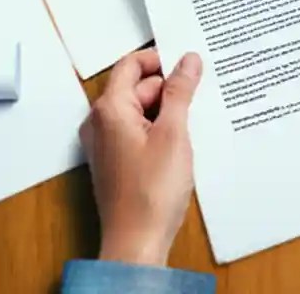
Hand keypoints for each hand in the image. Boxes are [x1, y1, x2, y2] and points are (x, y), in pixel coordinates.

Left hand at [79, 49, 202, 265]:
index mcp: (109, 109)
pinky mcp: (115, 160)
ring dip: (166, 112)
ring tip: (192, 126)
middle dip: (167, 89)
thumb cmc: (151, 191)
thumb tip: (188, 61)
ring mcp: (105, 143)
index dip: (160, 59)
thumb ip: (180, 92)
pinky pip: (137, 131)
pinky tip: (180, 145)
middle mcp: (100, 122)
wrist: (137, 240)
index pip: (130, 64)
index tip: (188, 65)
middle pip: (136, 88)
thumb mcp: (174, 133)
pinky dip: (158, 130)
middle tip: (199, 99)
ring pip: (139, 111)